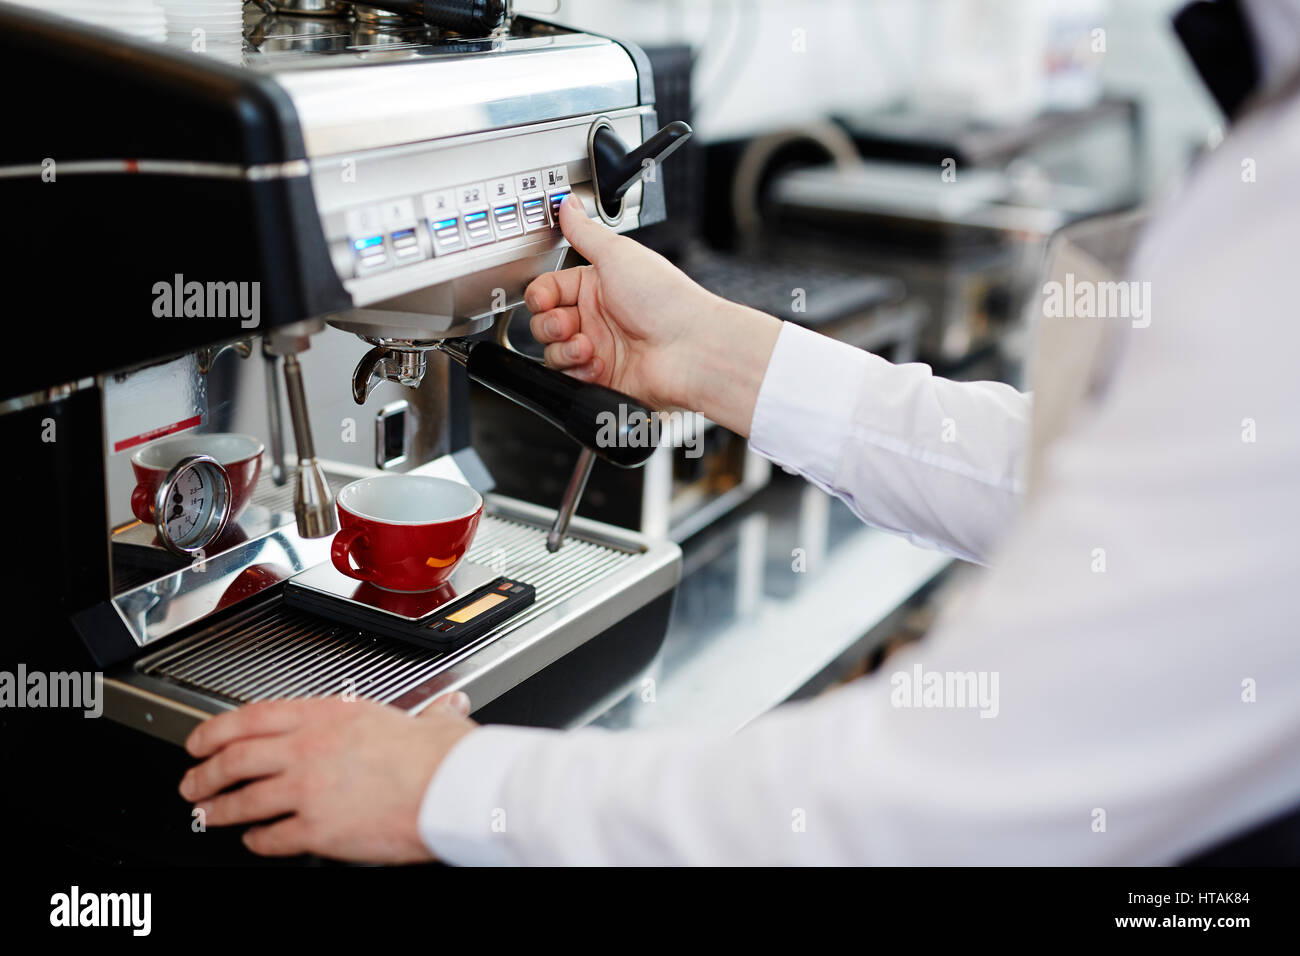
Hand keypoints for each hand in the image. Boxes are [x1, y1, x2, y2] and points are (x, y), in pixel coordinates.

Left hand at [179, 692, 475, 862]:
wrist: (448, 788)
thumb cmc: (438, 755)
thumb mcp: (421, 717)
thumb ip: (424, 713)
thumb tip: (448, 708)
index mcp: (326, 714)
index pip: (251, 717)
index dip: (215, 730)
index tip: (200, 739)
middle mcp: (307, 748)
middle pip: (235, 759)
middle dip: (204, 773)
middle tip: (193, 781)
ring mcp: (307, 790)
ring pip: (244, 800)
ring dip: (220, 810)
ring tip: (209, 815)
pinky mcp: (316, 830)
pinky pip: (272, 838)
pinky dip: (256, 841)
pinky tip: (254, 841)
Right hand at [525, 195, 780, 435]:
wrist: (689, 347)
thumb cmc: (664, 299)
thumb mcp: (617, 254)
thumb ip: (584, 232)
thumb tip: (567, 205)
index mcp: (596, 285)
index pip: (548, 289)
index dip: (540, 295)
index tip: (545, 298)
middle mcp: (596, 316)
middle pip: (545, 322)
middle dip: (549, 324)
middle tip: (568, 324)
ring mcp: (598, 348)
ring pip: (553, 351)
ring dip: (562, 349)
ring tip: (586, 346)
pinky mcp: (601, 376)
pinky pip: (569, 377)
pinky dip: (577, 370)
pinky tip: (596, 363)